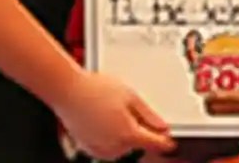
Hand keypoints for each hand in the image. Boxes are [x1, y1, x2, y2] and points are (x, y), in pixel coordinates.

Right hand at [53, 69, 173, 159]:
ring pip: (122, 148)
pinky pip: (107, 148)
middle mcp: (114, 146)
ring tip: (114, 112)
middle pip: (137, 145)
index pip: (154, 144)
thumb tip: (162, 126)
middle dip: (140, 132)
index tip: (170, 142)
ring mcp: (100, 148)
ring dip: (125, 136)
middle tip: (133, 112)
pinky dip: (111, 139)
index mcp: (128, 133)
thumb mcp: (130, 96)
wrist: (67, 91)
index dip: (165, 142)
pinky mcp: (88, 147)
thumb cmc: (95, 89)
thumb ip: (148, 114)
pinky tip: (105, 121)